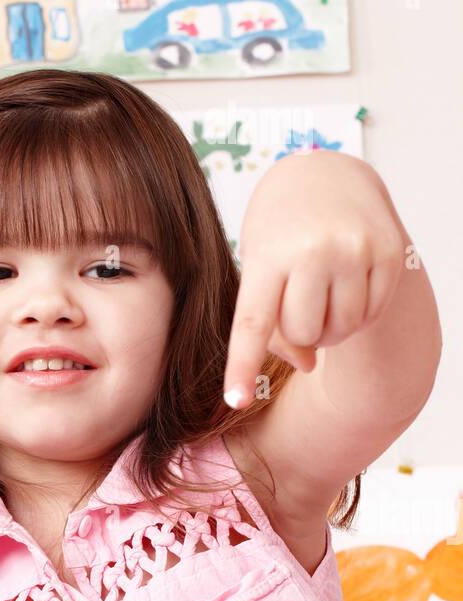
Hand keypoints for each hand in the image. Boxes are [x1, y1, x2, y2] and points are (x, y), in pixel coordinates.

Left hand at [223, 151, 405, 408]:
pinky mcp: (388, 252)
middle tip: (300, 300)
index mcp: (268, 256)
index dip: (243, 366)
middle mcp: (313, 250)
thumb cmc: (280, 234)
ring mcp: (355, 250)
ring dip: (331, 326)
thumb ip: (272, 324)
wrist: (325, 176)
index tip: (235, 401)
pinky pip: (371, 315)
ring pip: (341, 331)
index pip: (253, 323)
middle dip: (301, 332)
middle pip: (304, 335)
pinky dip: (360, 313)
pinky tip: (350, 284)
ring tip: (324, 293)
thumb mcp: (261, 269)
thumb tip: (308, 365)